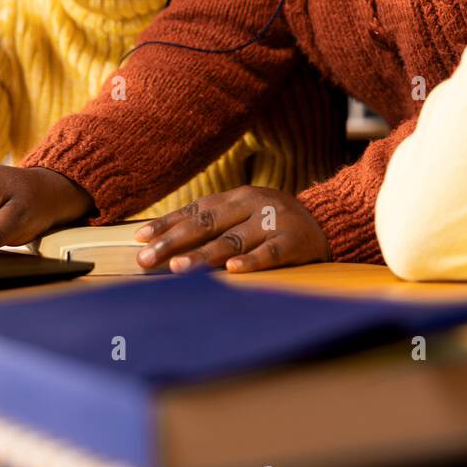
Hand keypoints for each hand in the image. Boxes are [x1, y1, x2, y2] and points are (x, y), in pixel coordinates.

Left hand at [133, 186, 330, 273]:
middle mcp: (251, 205)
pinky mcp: (293, 241)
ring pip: (232, 240)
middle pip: (206, 225)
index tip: (139, 239)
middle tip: (146, 259)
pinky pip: (269, 253)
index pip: (195, 211)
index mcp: (236, 197)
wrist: (327, 223)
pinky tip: (232, 270)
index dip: (166, 224)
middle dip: (172, 242)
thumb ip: (214, 224)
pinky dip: (251, 261)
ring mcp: (272, 222)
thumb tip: (168, 244)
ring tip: (177, 268)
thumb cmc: (275, 222)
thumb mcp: (245, 214)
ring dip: (202, 255)